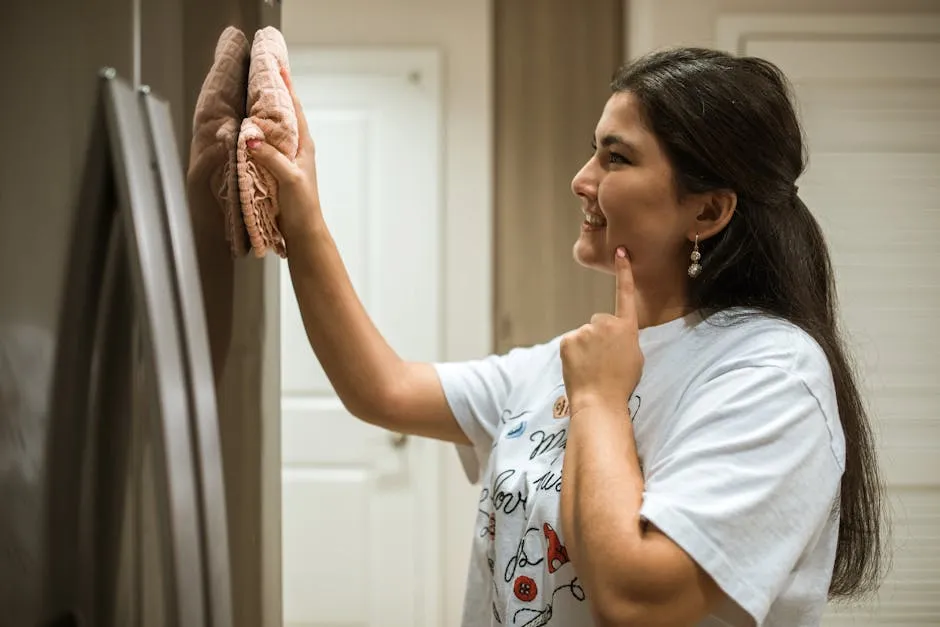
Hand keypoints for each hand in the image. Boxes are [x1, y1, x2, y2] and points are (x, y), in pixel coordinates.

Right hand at [247, 67, 321, 239]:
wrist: (303, 233)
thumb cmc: (302, 207)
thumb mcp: (289, 179)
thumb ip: (271, 158)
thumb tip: (250, 138)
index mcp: (303, 145)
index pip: (294, 108)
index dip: (286, 86)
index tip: (277, 65)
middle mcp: (296, 147)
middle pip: (283, 114)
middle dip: (271, 94)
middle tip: (258, 72)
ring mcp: (286, 158)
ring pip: (272, 128)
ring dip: (261, 112)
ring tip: (248, 93)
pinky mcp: (276, 170)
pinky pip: (264, 145)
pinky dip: (255, 133)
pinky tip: (244, 129)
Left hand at [560, 246, 643, 415]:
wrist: (600, 401)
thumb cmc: (621, 384)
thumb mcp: (635, 357)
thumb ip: (625, 338)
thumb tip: (615, 333)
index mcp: (626, 328)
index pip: (625, 294)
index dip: (624, 272)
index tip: (621, 251)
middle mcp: (605, 323)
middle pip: (599, 323)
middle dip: (599, 338)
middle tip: (604, 361)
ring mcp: (585, 330)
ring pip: (584, 335)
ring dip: (586, 348)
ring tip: (592, 368)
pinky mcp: (567, 339)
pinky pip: (571, 343)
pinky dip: (573, 354)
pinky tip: (580, 368)